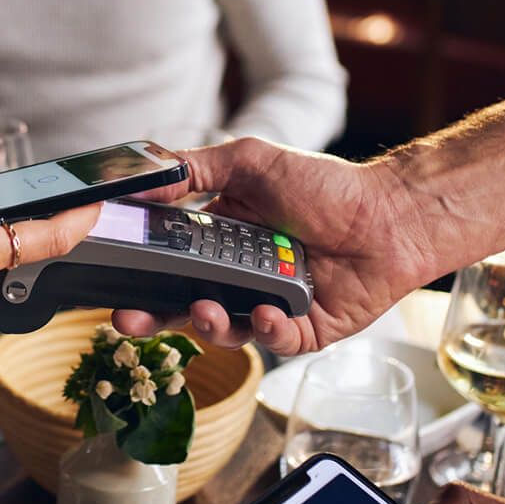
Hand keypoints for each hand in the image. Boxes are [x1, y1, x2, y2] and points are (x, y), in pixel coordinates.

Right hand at [113, 137, 436, 355]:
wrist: (390, 213)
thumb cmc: (325, 185)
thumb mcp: (249, 161)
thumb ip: (193, 168)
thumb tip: (138, 177)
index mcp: (221, 239)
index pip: (170, 264)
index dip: (141, 275)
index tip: (114, 280)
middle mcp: (241, 276)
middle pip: (185, 306)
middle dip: (153, 316)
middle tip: (128, 318)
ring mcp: (271, 306)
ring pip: (226, 330)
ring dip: (210, 325)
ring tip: (206, 310)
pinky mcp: (305, 331)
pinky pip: (276, 342)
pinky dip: (268, 330)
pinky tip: (270, 313)